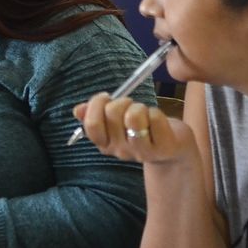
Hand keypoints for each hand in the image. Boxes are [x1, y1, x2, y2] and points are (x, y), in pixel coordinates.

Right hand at [73, 94, 194, 163]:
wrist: (171, 150)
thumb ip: (94, 117)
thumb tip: (77, 110)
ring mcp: (141, 151)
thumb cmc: (140, 130)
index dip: (96, 105)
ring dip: (139, 107)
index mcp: (105, 144)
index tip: (106, 97)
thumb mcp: (115, 124)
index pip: (91, 125)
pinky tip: (157, 120)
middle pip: (112, 114)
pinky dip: (156, 112)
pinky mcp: (162, 147)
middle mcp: (119, 150)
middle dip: (120, 101)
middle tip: (129, 104)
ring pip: (133, 116)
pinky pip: (154, 118)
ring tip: (143, 112)